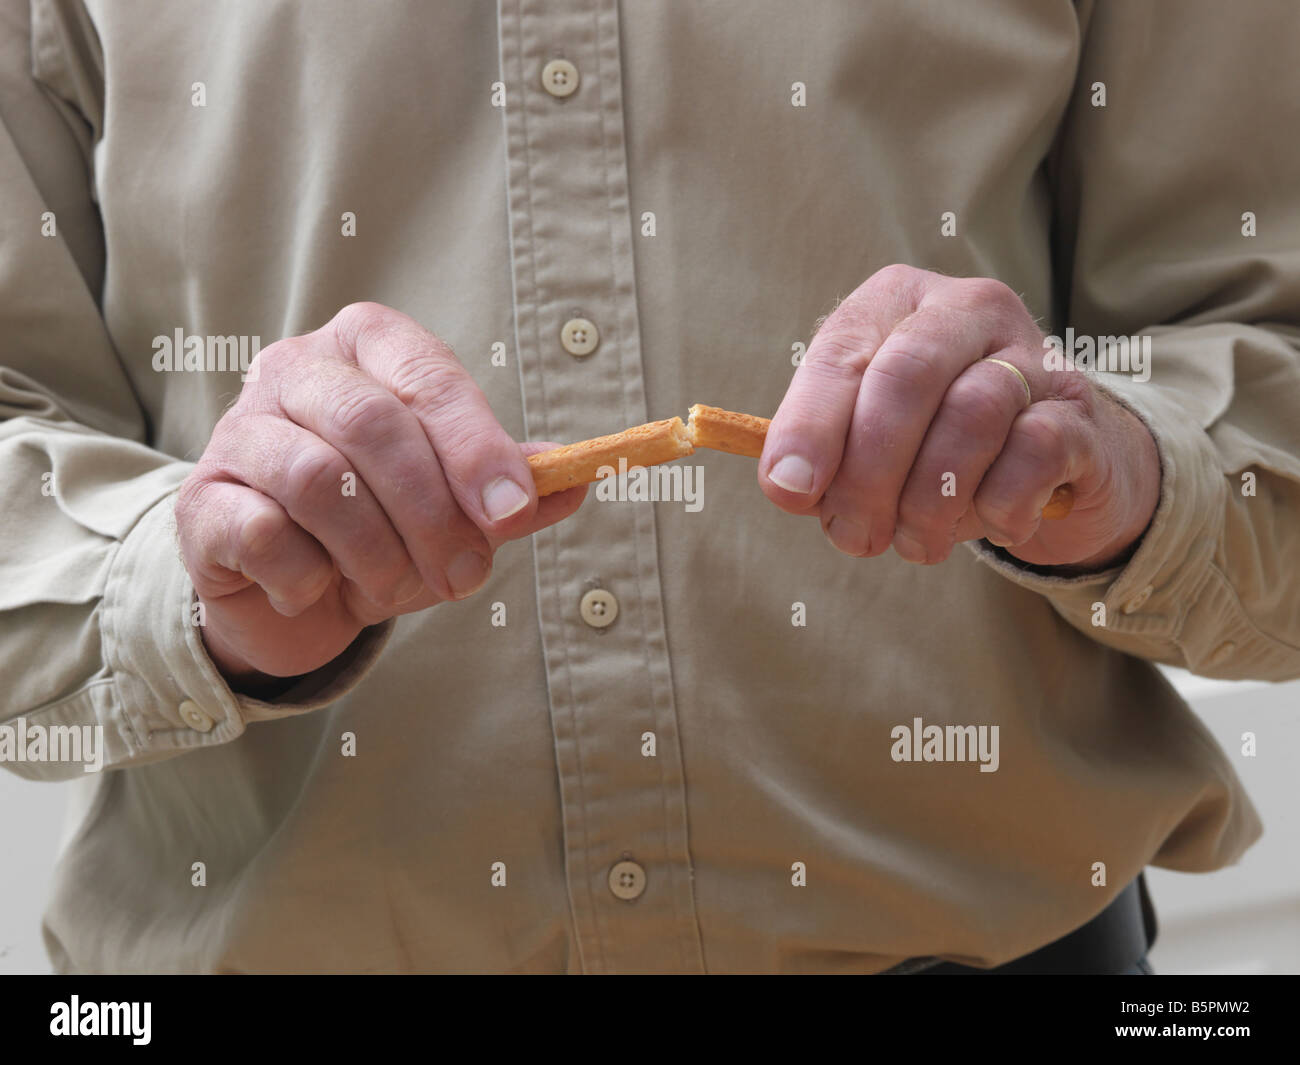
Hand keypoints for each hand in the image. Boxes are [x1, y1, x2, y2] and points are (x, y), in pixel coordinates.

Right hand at [175, 303, 585, 685]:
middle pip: (372, 425)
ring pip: (318, 479)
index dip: (474, 446)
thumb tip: (579, 477)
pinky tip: (320, 590)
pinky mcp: (202, 502)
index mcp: (366, 348)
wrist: (293, 592)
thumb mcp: (458, 506)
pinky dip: (309, 578)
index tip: (512, 512)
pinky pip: (264, 532)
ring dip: (376, 553)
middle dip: (432, 514)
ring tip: (395, 591)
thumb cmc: (384, 528)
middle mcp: (294, 370)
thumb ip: (513, 489)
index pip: (427, 376)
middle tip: (464, 577)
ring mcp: (239, 432)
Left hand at [760, 265, 1159, 570]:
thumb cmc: (934, 447)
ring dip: (931, 499)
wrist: (1053, 465)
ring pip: (972, 414)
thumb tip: (789, 484)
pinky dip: (999, 503)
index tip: (790, 489)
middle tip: (854, 536)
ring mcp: (1031, 355)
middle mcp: (966, 310)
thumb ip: (823, 456)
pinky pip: (1034, 452)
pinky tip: (989, 524)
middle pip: (905, 377)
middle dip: (869, 471)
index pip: (840, 354)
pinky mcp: (1078, 411)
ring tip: (915, 542)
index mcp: (896, 302)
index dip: (809, 426)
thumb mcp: (866, 442)